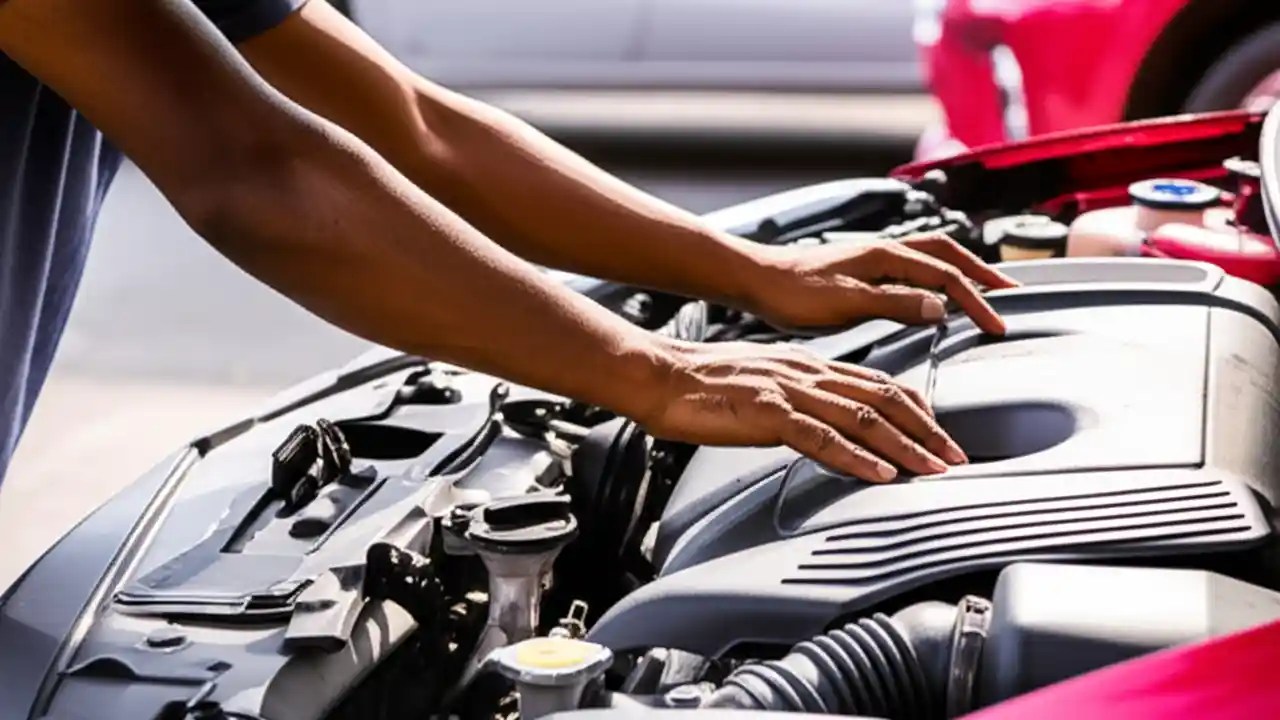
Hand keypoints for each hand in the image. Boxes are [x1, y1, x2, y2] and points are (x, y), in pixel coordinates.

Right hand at [633, 338, 967, 482]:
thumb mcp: (762, 381)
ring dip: (904, 445)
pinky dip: (856, 457)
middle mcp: (806, 373)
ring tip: (931, 467)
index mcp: (806, 365)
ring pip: (861, 418)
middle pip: (881, 398)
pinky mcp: (768, 413)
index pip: (874, 382)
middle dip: (925, 429)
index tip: (937, 431)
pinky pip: (821, 437)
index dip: (914, 407)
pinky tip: (879, 473)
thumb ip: (796, 397)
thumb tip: (819, 419)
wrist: (661, 375)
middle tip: (953, 455)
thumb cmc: (701, 382)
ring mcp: (789, 391)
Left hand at [743, 233, 1019, 334]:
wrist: (756, 280)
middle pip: (949, 254)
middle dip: (983, 273)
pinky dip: (938, 274)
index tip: (997, 324)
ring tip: (986, 288)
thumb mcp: (844, 303)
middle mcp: (885, 250)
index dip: (977, 299)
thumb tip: (941, 305)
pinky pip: (915, 266)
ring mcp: (875, 257)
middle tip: (1012, 293)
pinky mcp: (864, 268)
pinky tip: (936, 291)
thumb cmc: (791, 292)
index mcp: (885, 256)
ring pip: (933, 256)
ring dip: (963, 270)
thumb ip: (893, 303)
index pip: (947, 275)